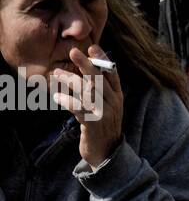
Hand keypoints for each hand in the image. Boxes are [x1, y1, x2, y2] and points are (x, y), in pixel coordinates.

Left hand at [50, 45, 122, 170]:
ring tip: (57, 73)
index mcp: (118, 96)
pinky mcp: (93, 124)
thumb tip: (87, 74)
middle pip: (99, 79)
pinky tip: (56, 97)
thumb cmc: (103, 128)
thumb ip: (101, 93)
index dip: (103, 59)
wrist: (106, 153)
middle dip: (86, 64)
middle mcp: (113, 102)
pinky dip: (66, 100)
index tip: (92, 47)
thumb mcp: (108, 108)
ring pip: (87, 91)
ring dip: (71, 80)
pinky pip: (78, 108)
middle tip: (74, 52)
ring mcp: (104, 113)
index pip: (113, 73)